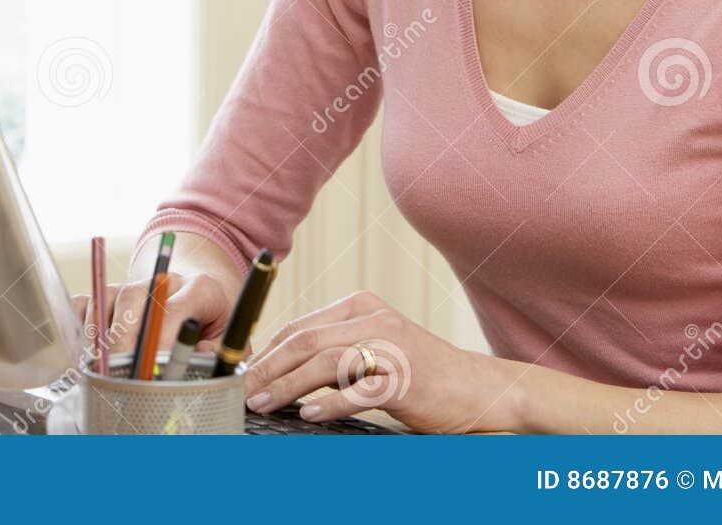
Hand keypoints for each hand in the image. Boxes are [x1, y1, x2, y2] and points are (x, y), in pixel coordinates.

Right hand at [72, 270, 234, 359]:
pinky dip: (80, 329)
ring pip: (105, 300)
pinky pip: (84, 303)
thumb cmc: (213, 332)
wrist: (198, 306)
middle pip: (132, 297)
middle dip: (122, 340)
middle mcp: (163, 281)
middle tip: (118, 376)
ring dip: (98, 338)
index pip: (172, 308)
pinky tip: (87, 357)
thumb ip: (221, 351)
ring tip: (102, 372)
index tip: (152, 371)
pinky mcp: (109, 292)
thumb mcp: (230, 343)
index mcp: (200, 289)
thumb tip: (198, 353)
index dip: (158, 340)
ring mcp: (133, 283)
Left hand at [240, 291, 521, 433]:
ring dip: (288, 385)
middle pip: (306, 340)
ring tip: (264, 402)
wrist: (478, 389)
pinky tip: (309, 414)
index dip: (267, 350)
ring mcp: (391, 348)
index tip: (243, 373)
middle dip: (268, 367)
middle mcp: (374, 320)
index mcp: (362, 307)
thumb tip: (280, 371)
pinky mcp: (405, 379)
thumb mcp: (373, 351)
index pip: (301, 325)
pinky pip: (359, 391)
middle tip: (243, 391)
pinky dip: (330, 403)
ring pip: (326, 362)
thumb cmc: (421, 375)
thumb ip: (334, 353)